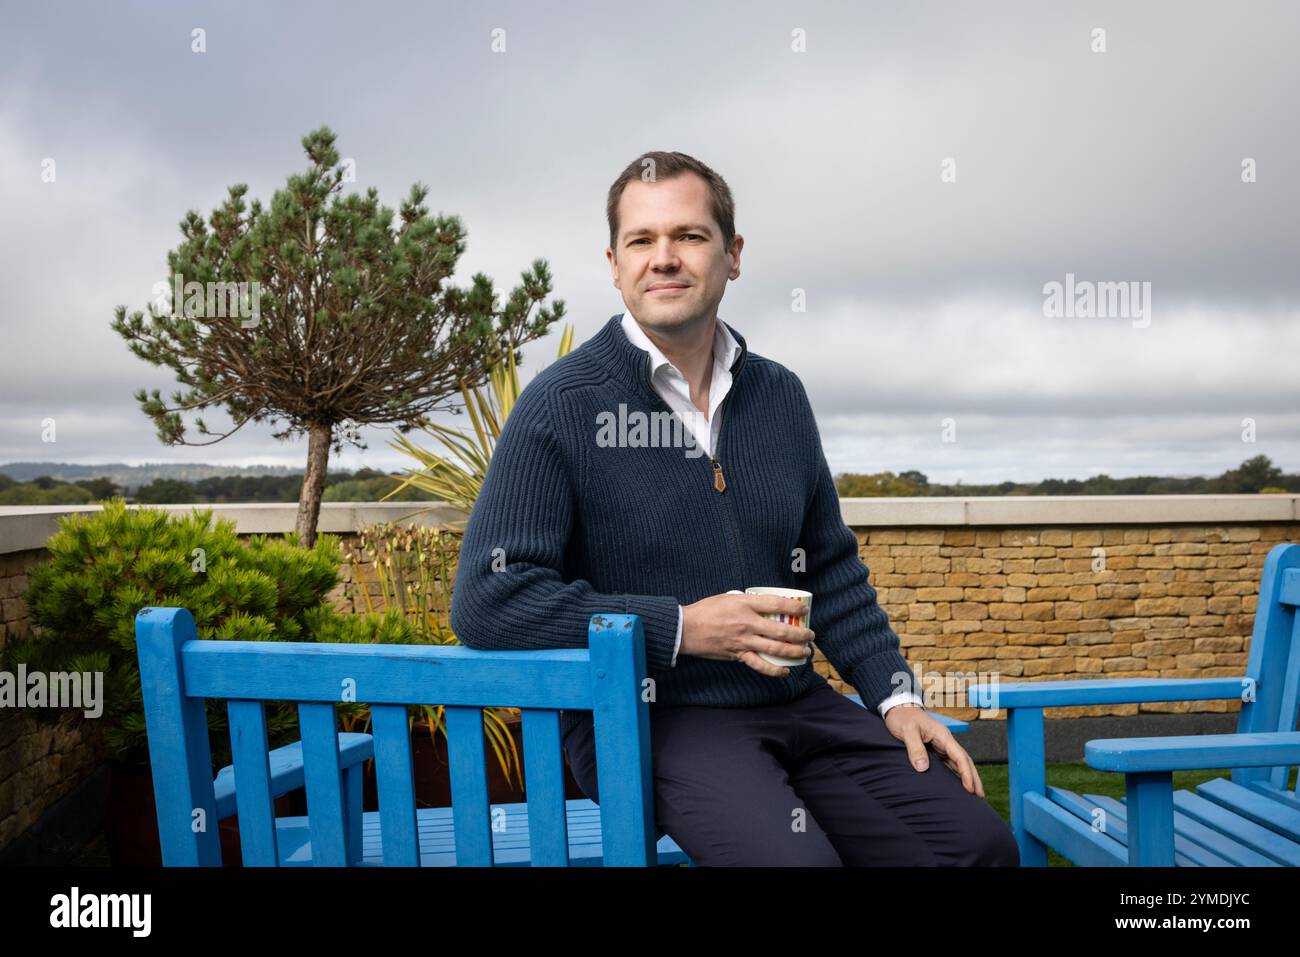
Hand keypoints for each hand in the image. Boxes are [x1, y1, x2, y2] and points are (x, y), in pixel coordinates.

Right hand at [680, 592, 814, 677]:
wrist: (687, 628)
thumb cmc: (706, 610)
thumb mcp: (729, 597)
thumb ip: (747, 601)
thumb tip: (763, 604)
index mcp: (745, 604)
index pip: (777, 604)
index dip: (795, 607)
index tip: (805, 609)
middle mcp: (748, 623)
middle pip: (782, 630)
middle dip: (801, 634)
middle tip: (810, 635)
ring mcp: (744, 641)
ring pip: (775, 648)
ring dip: (794, 651)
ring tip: (804, 652)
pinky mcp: (738, 654)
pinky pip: (760, 665)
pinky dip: (774, 670)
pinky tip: (785, 671)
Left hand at [883, 703, 983, 796]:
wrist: (898, 708)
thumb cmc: (903, 717)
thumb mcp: (907, 731)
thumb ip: (915, 748)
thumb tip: (923, 768)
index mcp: (942, 736)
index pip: (959, 756)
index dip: (966, 773)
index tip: (969, 788)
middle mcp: (945, 742)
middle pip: (965, 761)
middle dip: (974, 778)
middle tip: (980, 796)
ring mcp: (941, 746)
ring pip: (958, 763)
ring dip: (967, 778)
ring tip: (973, 795)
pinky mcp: (935, 750)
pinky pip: (948, 764)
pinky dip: (956, 774)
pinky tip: (957, 785)